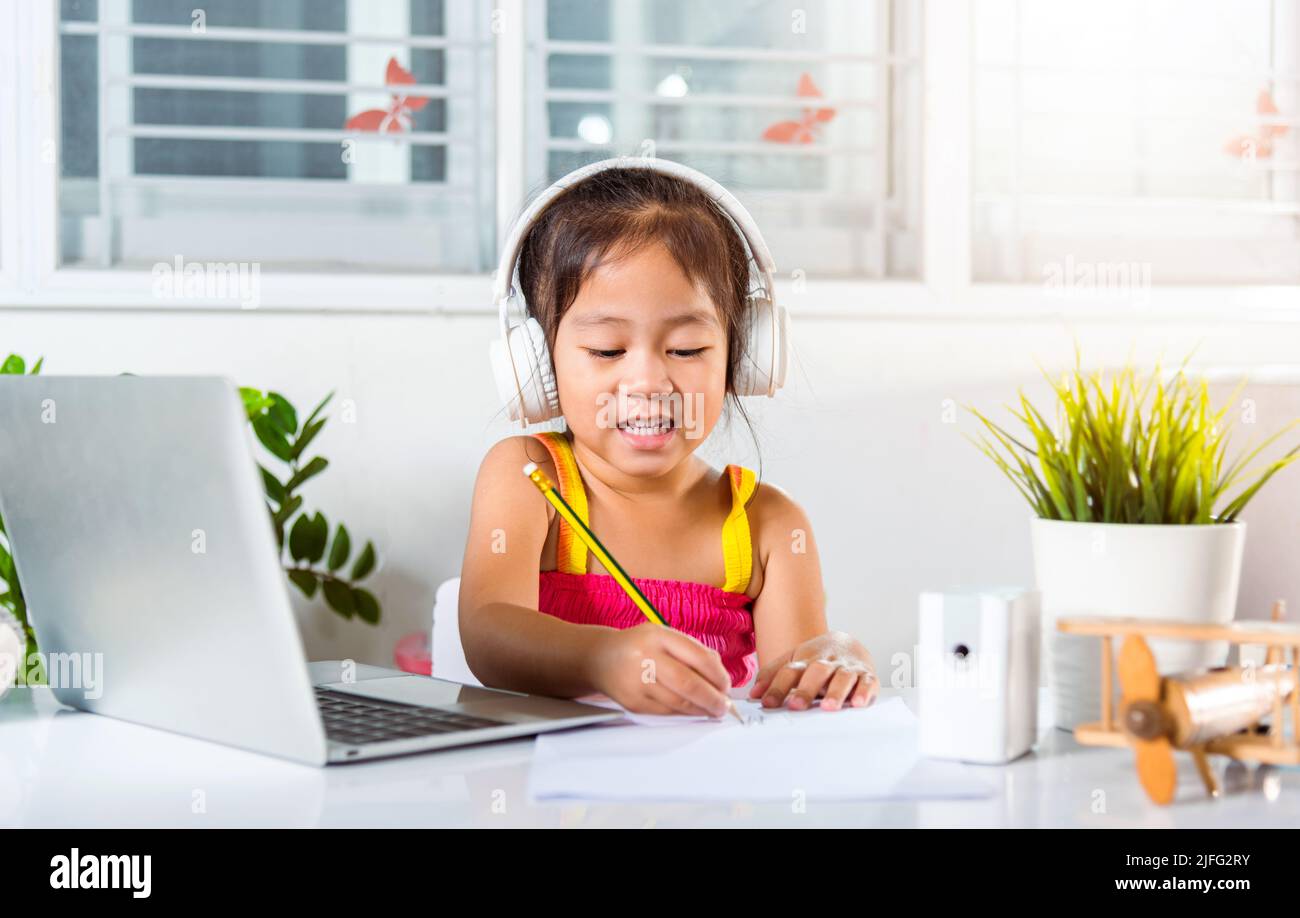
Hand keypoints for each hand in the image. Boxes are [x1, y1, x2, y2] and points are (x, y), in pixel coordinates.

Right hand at [589, 623, 732, 717]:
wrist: (600, 658)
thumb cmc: (640, 647)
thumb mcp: (664, 636)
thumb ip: (692, 650)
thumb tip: (720, 675)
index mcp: (658, 636)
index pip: (698, 657)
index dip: (718, 676)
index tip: (727, 686)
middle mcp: (645, 656)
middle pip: (688, 684)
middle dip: (712, 698)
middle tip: (723, 707)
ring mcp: (637, 681)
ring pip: (678, 703)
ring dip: (700, 710)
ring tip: (712, 710)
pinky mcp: (632, 702)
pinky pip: (665, 713)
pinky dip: (684, 714)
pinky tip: (692, 712)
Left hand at [748, 631, 876, 711]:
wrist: (848, 643)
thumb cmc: (817, 658)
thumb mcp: (793, 660)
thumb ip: (773, 675)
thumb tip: (754, 694)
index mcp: (806, 659)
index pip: (790, 671)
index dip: (777, 686)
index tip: (766, 703)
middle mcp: (827, 662)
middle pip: (816, 672)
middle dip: (806, 689)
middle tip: (796, 705)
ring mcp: (847, 668)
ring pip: (842, 677)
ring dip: (835, 692)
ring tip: (828, 707)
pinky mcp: (867, 676)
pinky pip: (867, 683)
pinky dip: (864, 692)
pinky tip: (858, 703)